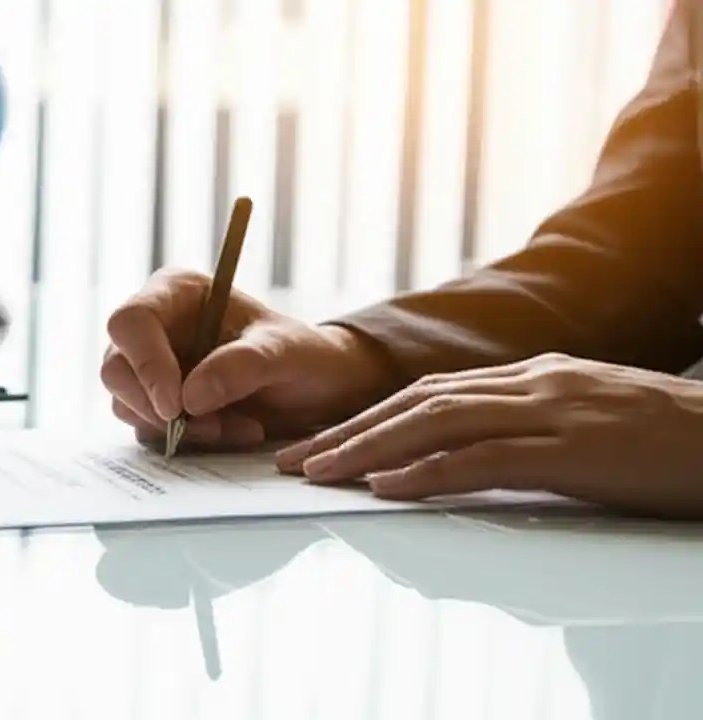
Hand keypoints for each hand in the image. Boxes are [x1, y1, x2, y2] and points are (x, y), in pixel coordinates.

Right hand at [101, 269, 398, 448]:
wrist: (317, 389)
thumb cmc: (303, 356)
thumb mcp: (285, 353)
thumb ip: (242, 366)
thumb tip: (190, 397)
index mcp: (177, 293)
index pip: (131, 322)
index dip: (146, 364)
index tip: (176, 406)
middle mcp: (156, 327)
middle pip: (115, 368)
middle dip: (157, 407)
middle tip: (209, 428)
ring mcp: (151, 367)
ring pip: (127, 404)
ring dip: (177, 429)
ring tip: (236, 428)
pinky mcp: (157, 402)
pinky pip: (147, 428)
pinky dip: (184, 441)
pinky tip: (230, 432)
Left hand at [277, 353, 702, 517]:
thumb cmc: (667, 439)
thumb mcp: (586, 421)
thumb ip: (527, 427)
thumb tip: (467, 455)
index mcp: (530, 375)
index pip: (429, 391)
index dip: (368, 416)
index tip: (321, 442)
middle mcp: (530, 383)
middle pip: (416, 402)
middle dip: (348, 432)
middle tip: (292, 460)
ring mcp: (549, 411)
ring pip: (436, 423)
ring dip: (368, 450)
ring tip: (318, 474)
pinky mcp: (571, 449)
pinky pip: (484, 459)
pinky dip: (427, 471)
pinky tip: (385, 487)